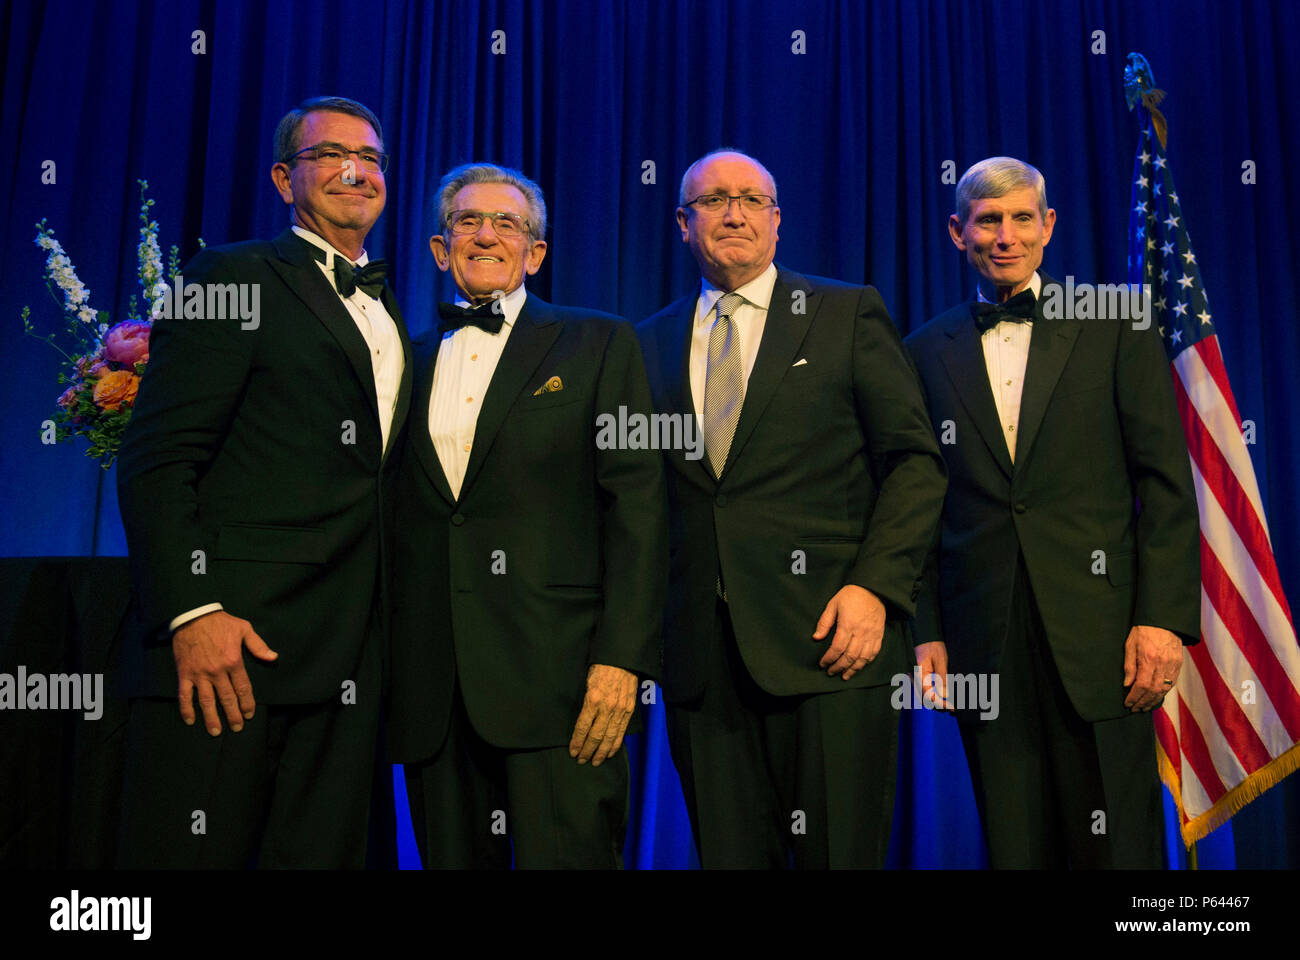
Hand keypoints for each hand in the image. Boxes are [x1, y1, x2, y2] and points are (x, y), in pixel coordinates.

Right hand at [172, 610, 277, 734]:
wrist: (193, 615)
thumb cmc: (220, 622)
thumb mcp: (244, 629)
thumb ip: (258, 646)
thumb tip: (273, 657)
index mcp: (233, 661)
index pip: (243, 688)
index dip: (247, 703)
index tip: (249, 714)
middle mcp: (217, 671)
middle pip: (227, 698)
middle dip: (233, 715)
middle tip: (237, 728)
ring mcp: (199, 674)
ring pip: (206, 701)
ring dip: (211, 718)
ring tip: (216, 731)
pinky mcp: (184, 673)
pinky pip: (184, 695)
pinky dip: (186, 709)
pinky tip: (190, 721)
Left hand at [568, 664, 637, 765]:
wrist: (622, 659)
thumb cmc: (601, 668)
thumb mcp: (587, 682)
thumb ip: (585, 702)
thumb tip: (580, 722)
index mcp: (593, 699)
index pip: (583, 727)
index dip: (577, 741)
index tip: (572, 751)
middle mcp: (607, 707)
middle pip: (596, 736)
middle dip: (587, 750)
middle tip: (581, 760)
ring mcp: (620, 710)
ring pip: (609, 737)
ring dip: (601, 752)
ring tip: (594, 762)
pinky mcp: (629, 710)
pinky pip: (621, 731)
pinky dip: (615, 744)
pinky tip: (610, 753)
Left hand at [814, 584, 886, 679]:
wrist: (873, 588)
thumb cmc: (851, 595)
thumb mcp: (833, 604)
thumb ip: (824, 622)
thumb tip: (816, 638)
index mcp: (848, 624)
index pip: (837, 648)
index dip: (829, 658)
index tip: (822, 664)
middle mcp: (861, 632)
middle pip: (849, 656)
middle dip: (839, 667)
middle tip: (831, 672)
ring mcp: (872, 635)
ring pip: (863, 658)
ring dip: (853, 669)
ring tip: (844, 676)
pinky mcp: (879, 635)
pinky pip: (874, 653)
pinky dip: (866, 662)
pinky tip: (859, 666)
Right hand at [914, 640, 950, 709]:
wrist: (925, 635)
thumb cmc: (933, 645)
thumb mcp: (941, 660)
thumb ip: (942, 678)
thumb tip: (944, 695)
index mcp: (919, 673)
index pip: (928, 694)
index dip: (939, 702)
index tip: (950, 707)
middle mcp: (914, 676)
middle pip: (923, 697)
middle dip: (936, 704)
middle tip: (950, 707)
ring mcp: (914, 676)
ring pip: (922, 694)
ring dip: (934, 700)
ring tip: (947, 702)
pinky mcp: (917, 675)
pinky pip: (923, 688)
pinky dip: (931, 693)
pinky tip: (941, 694)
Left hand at [1122, 624, 1182, 711]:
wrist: (1164, 621)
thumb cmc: (1144, 631)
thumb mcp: (1130, 645)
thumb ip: (1129, 666)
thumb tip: (1127, 684)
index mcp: (1149, 658)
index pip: (1142, 685)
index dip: (1134, 697)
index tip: (1128, 703)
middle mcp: (1162, 664)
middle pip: (1153, 691)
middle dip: (1143, 702)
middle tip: (1134, 709)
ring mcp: (1172, 665)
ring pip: (1164, 689)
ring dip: (1153, 701)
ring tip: (1144, 707)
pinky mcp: (1179, 665)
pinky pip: (1171, 684)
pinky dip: (1163, 693)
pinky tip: (1155, 697)